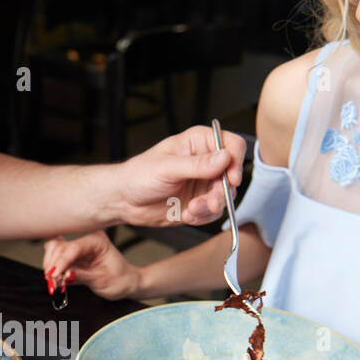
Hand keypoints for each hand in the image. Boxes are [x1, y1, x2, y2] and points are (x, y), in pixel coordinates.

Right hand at [43, 231, 141, 299]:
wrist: (126, 283)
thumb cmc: (120, 280)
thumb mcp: (102, 280)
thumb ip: (82, 276)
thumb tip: (64, 275)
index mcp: (96, 241)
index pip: (73, 248)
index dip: (61, 262)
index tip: (53, 277)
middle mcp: (85, 240)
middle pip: (59, 246)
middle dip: (53, 265)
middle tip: (53, 283)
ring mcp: (77, 247)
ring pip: (53, 250)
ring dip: (51, 266)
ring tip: (55, 282)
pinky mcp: (72, 256)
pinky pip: (55, 257)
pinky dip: (53, 267)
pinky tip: (56, 278)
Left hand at [115, 125, 245, 227]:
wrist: (124, 200)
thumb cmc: (138, 175)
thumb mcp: (167, 168)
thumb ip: (197, 164)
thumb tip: (224, 157)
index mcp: (199, 143)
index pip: (231, 145)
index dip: (235, 161)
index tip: (231, 177)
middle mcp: (205, 162)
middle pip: (232, 175)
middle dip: (223, 191)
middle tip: (211, 201)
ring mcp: (204, 184)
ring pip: (225, 196)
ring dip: (212, 206)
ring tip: (193, 209)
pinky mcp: (200, 203)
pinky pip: (213, 212)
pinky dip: (203, 216)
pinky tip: (186, 215)